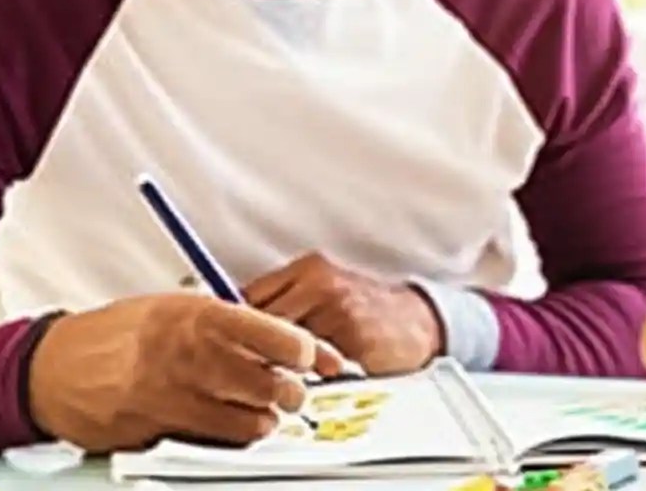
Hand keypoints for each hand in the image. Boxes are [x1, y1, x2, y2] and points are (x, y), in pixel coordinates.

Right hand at [27, 294, 344, 452]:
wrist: (56, 367)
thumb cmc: (118, 334)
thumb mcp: (176, 308)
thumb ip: (228, 322)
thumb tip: (278, 338)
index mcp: (202, 316)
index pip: (279, 336)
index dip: (308, 352)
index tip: (317, 359)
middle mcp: (193, 356)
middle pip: (272, 384)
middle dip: (293, 392)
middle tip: (295, 390)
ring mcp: (177, 396)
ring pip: (252, 420)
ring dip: (268, 419)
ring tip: (268, 413)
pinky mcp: (162, 431)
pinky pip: (217, 440)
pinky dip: (235, 436)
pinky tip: (235, 426)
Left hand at [244, 253, 442, 375]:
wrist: (419, 321)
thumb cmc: (366, 312)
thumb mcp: (325, 295)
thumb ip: (288, 304)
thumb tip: (234, 326)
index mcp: (308, 269)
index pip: (249, 296)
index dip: (233, 325)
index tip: (226, 344)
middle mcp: (319, 283)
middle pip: (260, 319)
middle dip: (251, 348)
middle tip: (247, 369)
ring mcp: (335, 308)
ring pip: (282, 344)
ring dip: (278, 364)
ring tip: (283, 375)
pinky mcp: (350, 335)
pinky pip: (311, 362)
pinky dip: (307, 374)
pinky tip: (314, 377)